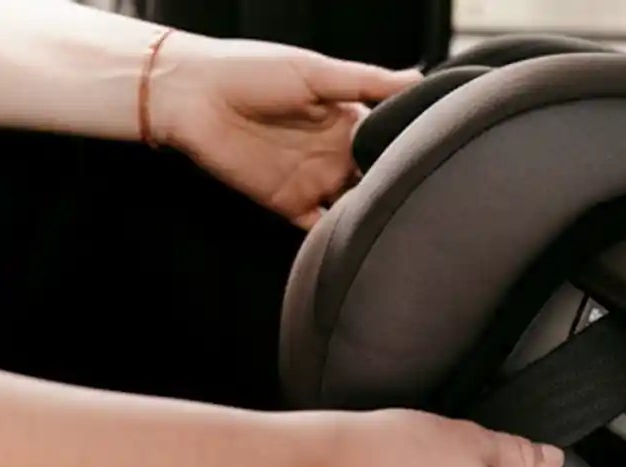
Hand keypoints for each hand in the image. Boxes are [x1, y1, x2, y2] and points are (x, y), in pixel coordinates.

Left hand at [149, 33, 420, 228]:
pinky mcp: (288, 204)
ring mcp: (313, 180)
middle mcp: (334, 152)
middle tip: (423, 198)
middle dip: (397, 189)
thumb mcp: (317, 71)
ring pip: (356, 206)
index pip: (389, 140)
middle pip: (377, 178)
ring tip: (399, 222)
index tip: (434, 161)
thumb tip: (420, 79)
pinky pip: (320, 228)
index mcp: (345, 119)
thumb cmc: (249, 70)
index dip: (410, 152)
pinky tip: (360, 237)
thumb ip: (368, 82)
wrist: (191, 95)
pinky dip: (339, 236)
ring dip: (374, 215)